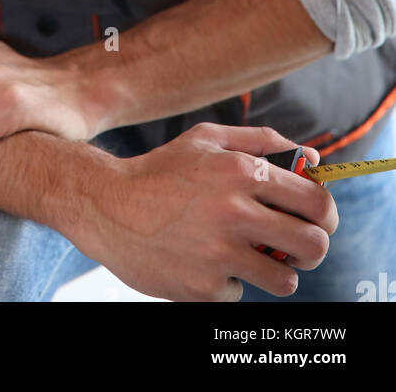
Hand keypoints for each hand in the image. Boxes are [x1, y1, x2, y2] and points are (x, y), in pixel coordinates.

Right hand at [63, 122, 338, 302]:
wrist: (107, 206)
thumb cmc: (160, 170)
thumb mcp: (206, 139)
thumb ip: (259, 140)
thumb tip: (309, 154)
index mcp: (242, 172)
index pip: (316, 202)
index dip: (325, 215)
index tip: (318, 221)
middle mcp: (235, 212)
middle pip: (314, 246)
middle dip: (312, 249)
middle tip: (295, 248)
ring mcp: (220, 253)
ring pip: (284, 280)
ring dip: (274, 272)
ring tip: (250, 258)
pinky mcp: (203, 286)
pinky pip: (239, 293)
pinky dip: (226, 281)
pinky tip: (202, 261)